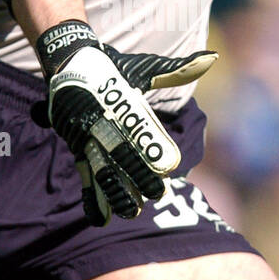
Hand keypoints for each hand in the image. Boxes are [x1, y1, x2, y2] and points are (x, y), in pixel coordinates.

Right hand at [36, 20, 217, 225]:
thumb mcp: (144, 67)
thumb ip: (176, 70)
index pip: (136, 127)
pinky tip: (100, 220)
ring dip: (115, 192)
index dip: (152, 147)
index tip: (170, 166)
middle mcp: (98, 120)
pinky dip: (91, 198)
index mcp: (116, 101)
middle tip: (158, 194)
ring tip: (132, 212)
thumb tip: (211, 59)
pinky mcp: (78, 149)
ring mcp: (85, 136)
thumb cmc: (114, 67)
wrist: (67, 61)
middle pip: (120, 153)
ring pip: (101, 168)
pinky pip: (85, 175)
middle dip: (138, 174)